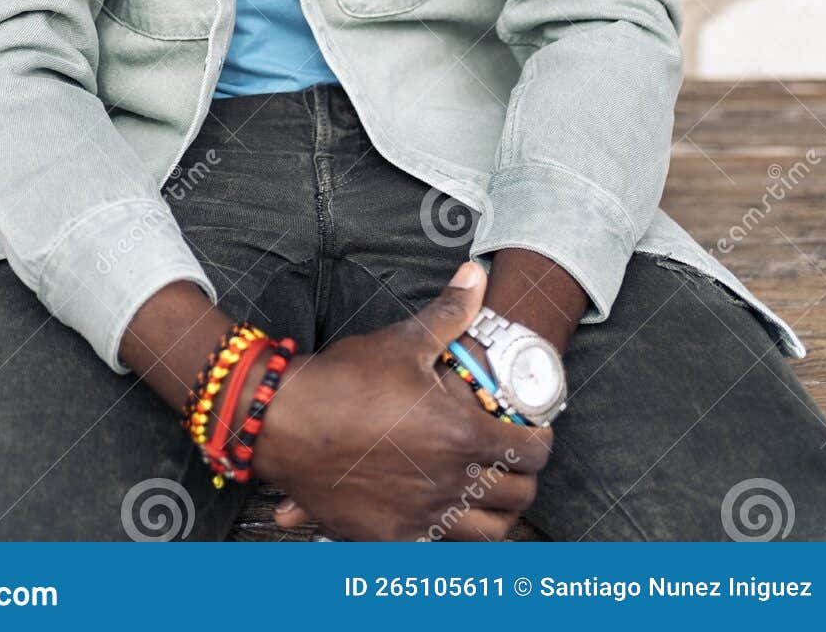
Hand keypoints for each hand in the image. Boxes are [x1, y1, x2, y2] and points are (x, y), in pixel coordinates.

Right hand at [257, 262, 551, 541]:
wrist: (285, 422)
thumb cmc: (346, 380)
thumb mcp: (403, 341)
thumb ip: (451, 313)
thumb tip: (477, 275)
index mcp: (463, 435)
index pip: (531, 453)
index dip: (540, 440)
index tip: (532, 431)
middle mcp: (450, 483)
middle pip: (518, 498)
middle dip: (523, 477)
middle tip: (512, 459)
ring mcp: (422, 517)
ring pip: (489, 536)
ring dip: (496, 514)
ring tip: (486, 492)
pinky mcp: (393, 538)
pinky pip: (442, 549)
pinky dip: (453, 534)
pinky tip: (441, 509)